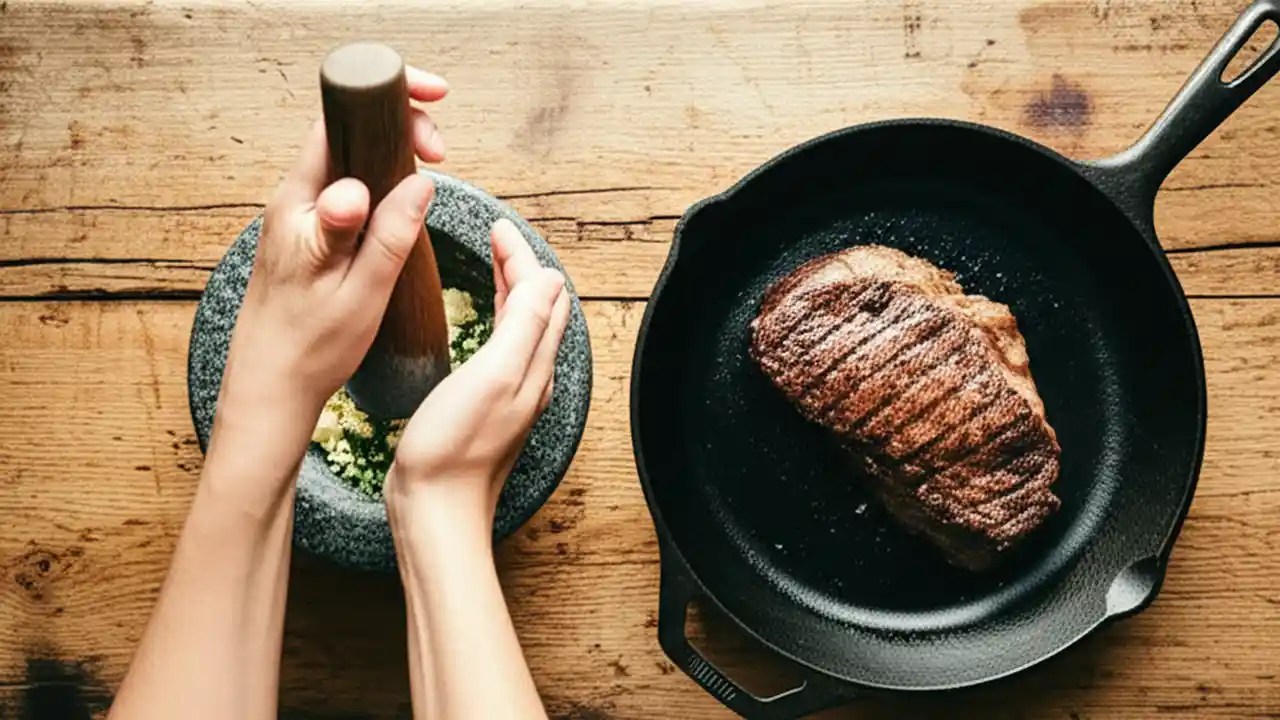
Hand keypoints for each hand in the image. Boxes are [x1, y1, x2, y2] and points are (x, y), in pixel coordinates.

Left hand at [220, 67, 449, 420]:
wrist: (267, 389)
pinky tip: (402, 204)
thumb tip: (416, 181)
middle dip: (399, 125)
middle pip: (347, 131)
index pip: (342, 117)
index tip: (434, 102)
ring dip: (392, 155)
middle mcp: (293, 200)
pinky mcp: (308, 235)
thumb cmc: (308, 349)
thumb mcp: (360, 292)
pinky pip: (347, 190)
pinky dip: (380, 183)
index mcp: (302, 203)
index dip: (389, 99)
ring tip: (430, 170)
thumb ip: (387, 234)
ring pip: (348, 161)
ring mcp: (299, 217)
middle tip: (442, 153)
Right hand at [385, 219, 570, 528]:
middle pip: (538, 307)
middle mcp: (531, 377)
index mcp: (535, 364)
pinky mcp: (488, 409)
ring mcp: (511, 394)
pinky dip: (498, 318)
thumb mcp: (493, 375)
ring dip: (513, 289)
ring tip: (494, 263)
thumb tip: (551, 278)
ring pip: (523, 327)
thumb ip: (525, 325)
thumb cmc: (455, 447)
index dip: (521, 255)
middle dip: (521, 266)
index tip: (496, 227)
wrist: (436, 511)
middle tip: (494, 237)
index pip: (542, 294)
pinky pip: (504, 348)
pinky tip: (483, 320)